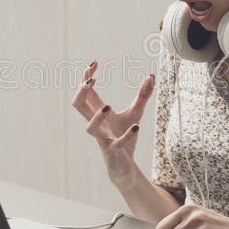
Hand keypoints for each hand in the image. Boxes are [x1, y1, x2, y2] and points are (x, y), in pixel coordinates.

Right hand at [71, 59, 154, 184]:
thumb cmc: (124, 137)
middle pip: (77, 106)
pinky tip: (137, 128)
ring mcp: (103, 138)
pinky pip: (116, 144)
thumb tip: (151, 75)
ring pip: (89, 128)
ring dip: (97, 117)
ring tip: (109, 106)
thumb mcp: (135, 113)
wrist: (124, 166)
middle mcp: (96, 124)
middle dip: (81, 92)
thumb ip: (142, 95)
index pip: (85, 92)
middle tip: (91, 80)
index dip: (86, 77)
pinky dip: (126, 136)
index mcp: (97, 112)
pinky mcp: (113, 151)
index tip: (94, 63)